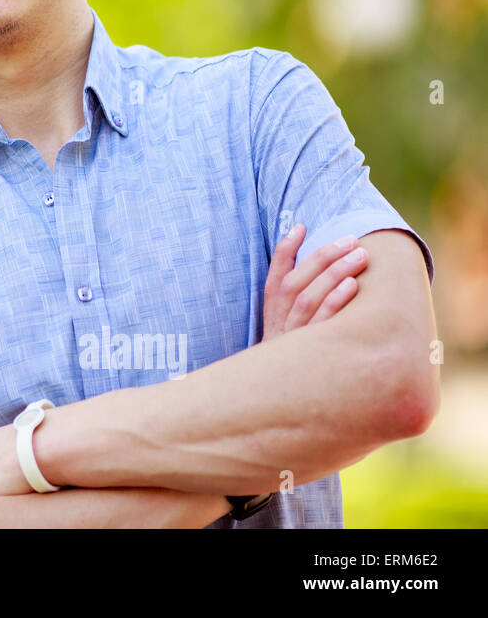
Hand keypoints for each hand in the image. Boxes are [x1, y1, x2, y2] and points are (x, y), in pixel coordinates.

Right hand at [262, 224, 367, 342]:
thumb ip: (299, 294)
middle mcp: (279, 323)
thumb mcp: (291, 324)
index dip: (284, 252)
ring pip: (308, 299)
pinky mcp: (312, 353)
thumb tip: (309, 253)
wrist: (293, 405)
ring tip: (360, 256)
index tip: (301, 227)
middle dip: (321, 257)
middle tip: (351, 240)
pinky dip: (335, 301)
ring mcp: (294, 338)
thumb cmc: (301, 350)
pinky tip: (352, 284)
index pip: (274, 278)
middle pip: (293, 284)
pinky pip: (323, 322)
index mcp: (272, 314)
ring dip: (333, 273)